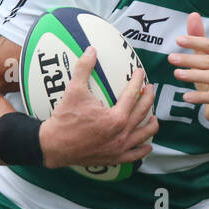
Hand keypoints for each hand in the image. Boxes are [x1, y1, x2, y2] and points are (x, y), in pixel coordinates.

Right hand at [39, 46, 157, 167]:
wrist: (54, 146)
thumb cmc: (65, 119)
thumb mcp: (74, 91)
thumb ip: (84, 68)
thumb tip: (91, 50)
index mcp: (116, 117)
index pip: (132, 95)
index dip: (137, 81)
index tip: (140, 73)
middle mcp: (122, 133)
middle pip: (142, 113)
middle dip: (148, 99)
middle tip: (150, 89)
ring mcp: (119, 147)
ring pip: (143, 135)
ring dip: (151, 125)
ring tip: (155, 118)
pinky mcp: (113, 158)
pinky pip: (134, 155)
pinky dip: (143, 150)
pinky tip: (147, 146)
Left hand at [169, 12, 208, 133]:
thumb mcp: (207, 60)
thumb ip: (200, 40)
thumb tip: (193, 15)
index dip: (195, 41)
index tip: (177, 40)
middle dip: (190, 59)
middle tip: (171, 59)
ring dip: (193, 75)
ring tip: (176, 74)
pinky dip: (199, 97)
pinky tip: (185, 96)